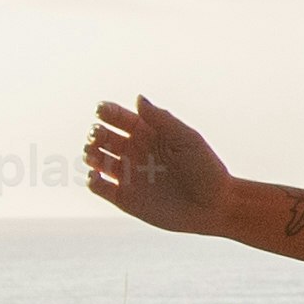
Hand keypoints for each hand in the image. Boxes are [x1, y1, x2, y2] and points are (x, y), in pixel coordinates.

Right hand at [85, 96, 231, 235]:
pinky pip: (99, 187)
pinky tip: (96, 176)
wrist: (213, 205)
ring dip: (90, 153)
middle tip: (98, 135)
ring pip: (96, 159)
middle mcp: (134, 151)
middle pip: (102, 137)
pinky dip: (91, 180)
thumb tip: (138, 98)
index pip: (118, 117)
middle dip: (95, 133)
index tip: (102, 111)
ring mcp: (128, 174)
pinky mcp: (125, 198)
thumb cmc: (205, 168)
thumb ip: (161, 119)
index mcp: (147, 132)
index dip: (106, 111)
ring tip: (95, 154)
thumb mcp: (186, 138)